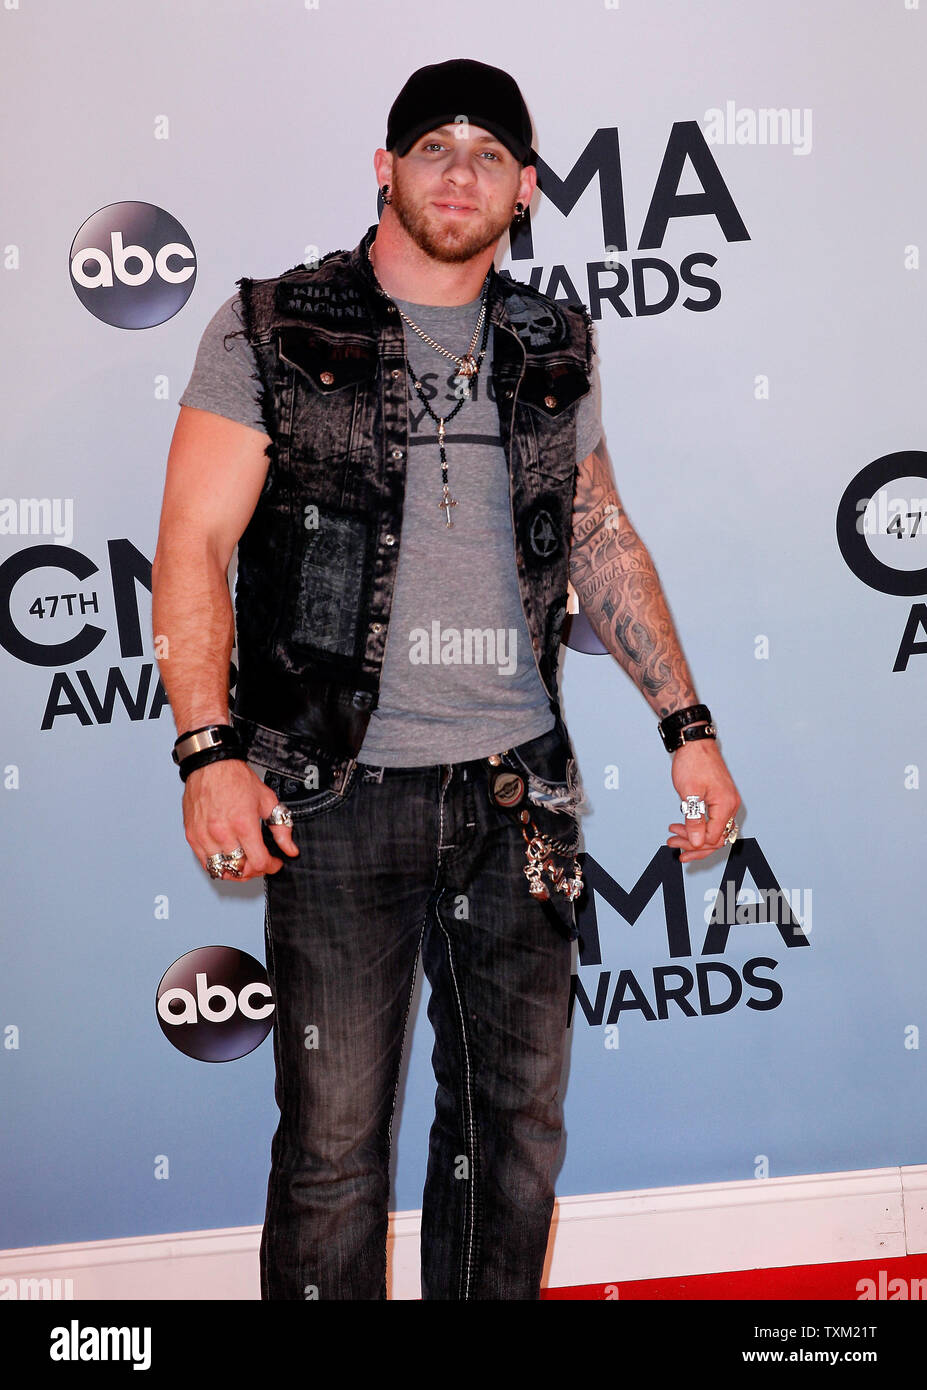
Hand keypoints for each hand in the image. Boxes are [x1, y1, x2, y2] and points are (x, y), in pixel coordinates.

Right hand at [182, 759, 298, 880]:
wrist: (211, 766)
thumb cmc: (235, 779)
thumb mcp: (267, 800)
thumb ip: (281, 827)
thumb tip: (289, 848)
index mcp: (243, 824)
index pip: (259, 862)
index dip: (271, 866)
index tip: (274, 863)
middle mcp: (222, 833)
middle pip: (241, 870)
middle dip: (256, 870)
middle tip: (261, 863)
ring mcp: (205, 836)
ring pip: (222, 871)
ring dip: (236, 871)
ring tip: (244, 863)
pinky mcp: (192, 836)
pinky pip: (205, 863)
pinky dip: (218, 866)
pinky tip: (227, 858)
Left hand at [667, 738, 739, 862]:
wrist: (694, 742)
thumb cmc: (693, 761)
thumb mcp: (689, 793)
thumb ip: (694, 820)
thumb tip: (696, 842)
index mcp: (725, 805)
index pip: (713, 838)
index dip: (694, 843)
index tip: (677, 841)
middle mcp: (730, 805)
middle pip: (716, 838)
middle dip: (693, 844)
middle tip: (674, 843)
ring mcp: (726, 802)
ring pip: (714, 830)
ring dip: (694, 836)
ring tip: (675, 836)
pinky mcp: (720, 799)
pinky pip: (713, 820)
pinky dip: (698, 826)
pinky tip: (684, 826)